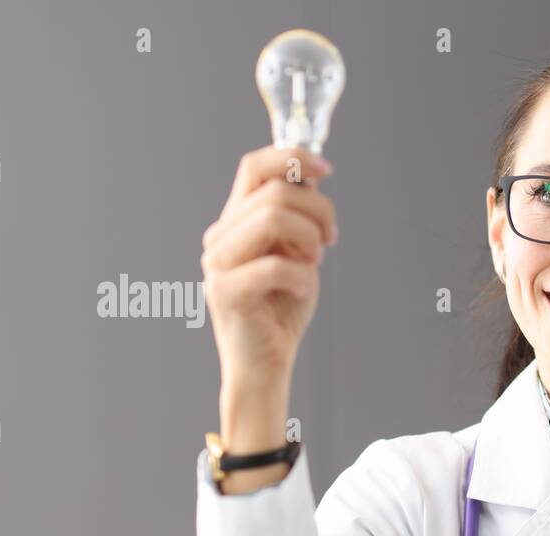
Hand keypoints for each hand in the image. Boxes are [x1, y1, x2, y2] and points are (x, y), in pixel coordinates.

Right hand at [201, 146, 338, 389]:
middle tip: (331, 240)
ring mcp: (218, 263)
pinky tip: (303, 290)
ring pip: (271, 217)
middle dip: (318, 209)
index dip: (292, 158)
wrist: (266, 364)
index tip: (327, 170)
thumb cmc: (282, 308)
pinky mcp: (226, 292)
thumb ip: (297, 217)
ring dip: (309, 237)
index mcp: (235, 222)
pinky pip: (275, 265)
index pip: (254, 167)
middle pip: (273, 190)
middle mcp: (220, 236)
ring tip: (315, 262)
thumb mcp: (297, 253)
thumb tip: (310, 174)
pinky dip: (302, 276)